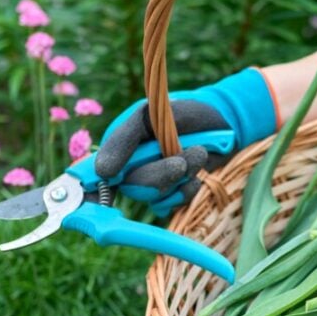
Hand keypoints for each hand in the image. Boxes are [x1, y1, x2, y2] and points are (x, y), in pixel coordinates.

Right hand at [94, 68, 277, 216]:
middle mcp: (131, 169)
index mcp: (118, 147)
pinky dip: (188, 189)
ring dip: (181, 177)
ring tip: (198, 153)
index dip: (94, 191)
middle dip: (160, 174)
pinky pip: (174, 203)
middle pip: (133, 187)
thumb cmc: (184, 112)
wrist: (222, 121)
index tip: (104, 194)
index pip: (95, 176)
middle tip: (181, 160)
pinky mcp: (171, 194)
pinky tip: (198, 174)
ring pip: (156, 196)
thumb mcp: (152, 113)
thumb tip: (104, 173)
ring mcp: (152, 183)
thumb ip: (126, 138)